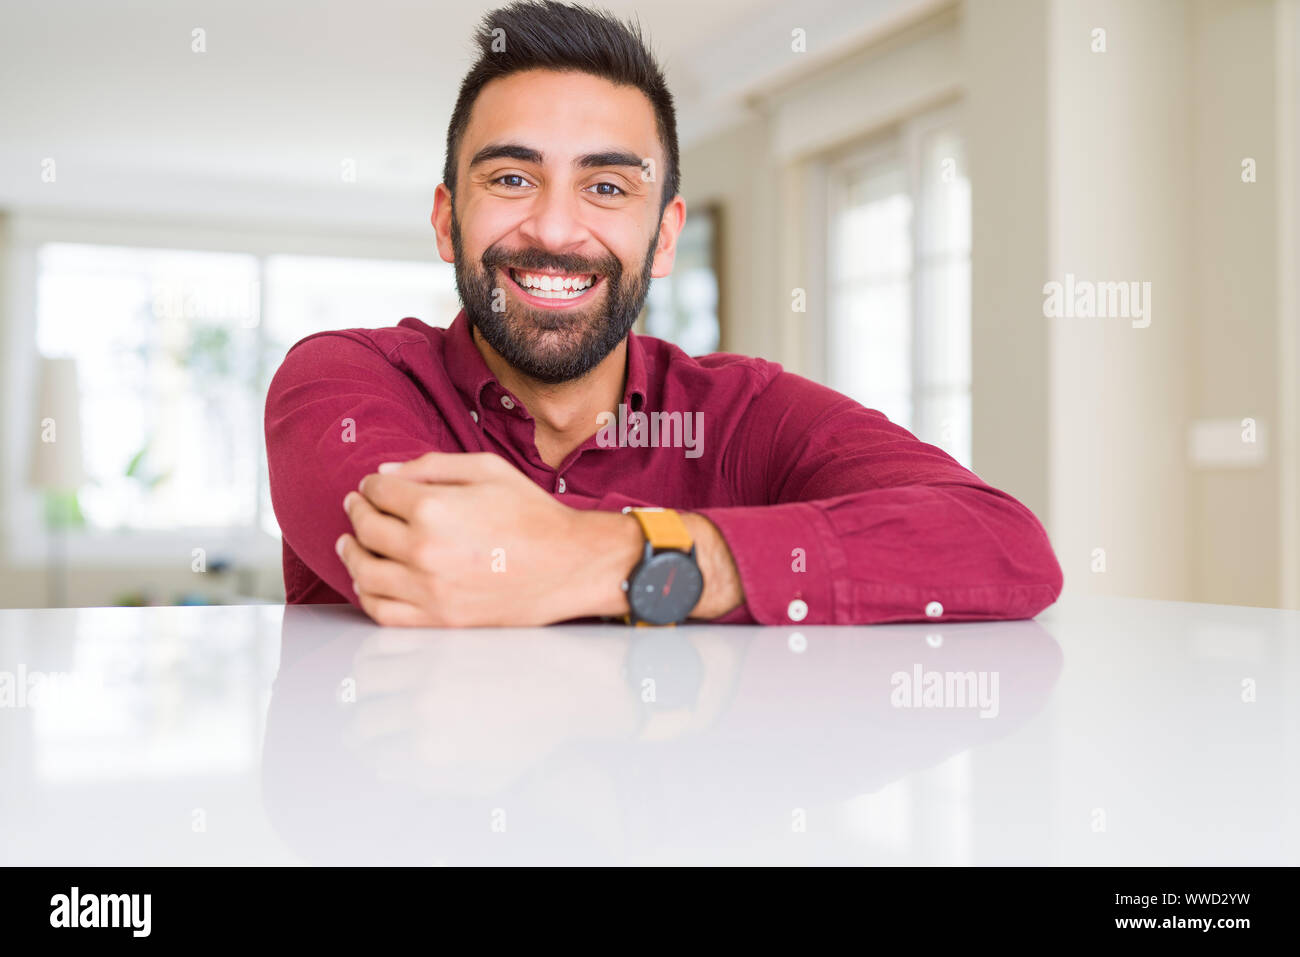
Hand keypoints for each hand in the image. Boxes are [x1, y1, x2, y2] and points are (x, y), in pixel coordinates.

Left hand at [336, 452, 641, 626]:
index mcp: (433, 508)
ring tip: (350, 544)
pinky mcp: (439, 619)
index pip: (378, 492)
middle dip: (356, 512)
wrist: (570, 564)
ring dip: (351, 554)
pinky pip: (384, 611)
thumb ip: (432, 465)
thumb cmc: (533, 515)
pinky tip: (368, 581)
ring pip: (365, 573)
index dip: (371, 485)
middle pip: (366, 529)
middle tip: (355, 506)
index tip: (373, 485)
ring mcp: (429, 590)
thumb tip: (385, 472)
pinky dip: (367, 595)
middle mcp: (424, 551)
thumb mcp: (488, 470)